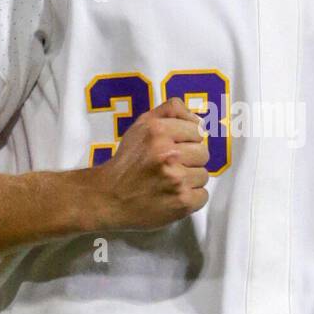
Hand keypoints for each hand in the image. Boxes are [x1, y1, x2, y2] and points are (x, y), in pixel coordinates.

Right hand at [88, 97, 209, 229]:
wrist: (109, 197)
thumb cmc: (127, 161)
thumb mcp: (142, 125)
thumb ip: (170, 111)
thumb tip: (198, 118)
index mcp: (158, 131)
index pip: (197, 130)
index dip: (187, 140)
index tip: (175, 148)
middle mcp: (169, 154)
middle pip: (203, 153)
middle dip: (190, 159)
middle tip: (171, 166)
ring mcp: (177, 180)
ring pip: (203, 175)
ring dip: (190, 179)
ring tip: (170, 181)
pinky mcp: (182, 202)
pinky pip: (202, 196)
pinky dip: (191, 197)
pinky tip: (173, 195)